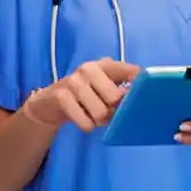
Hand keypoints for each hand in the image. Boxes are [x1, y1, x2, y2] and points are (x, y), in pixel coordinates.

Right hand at [21, 58, 138, 131]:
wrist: (49, 103)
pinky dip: (87, 126)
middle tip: (107, 111)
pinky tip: (82, 118)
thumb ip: (123, 91)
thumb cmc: (85, 96)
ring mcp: (74, 81)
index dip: (140, 87)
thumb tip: (140, 100)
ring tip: (93, 115)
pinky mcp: (61, 96)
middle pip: (115, 97)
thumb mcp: (104, 89)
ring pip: (100, 112)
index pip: (131, 72)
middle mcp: (89, 68)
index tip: (142, 98)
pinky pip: (86, 122)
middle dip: (113, 111)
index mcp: (105, 65)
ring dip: (99, 120)